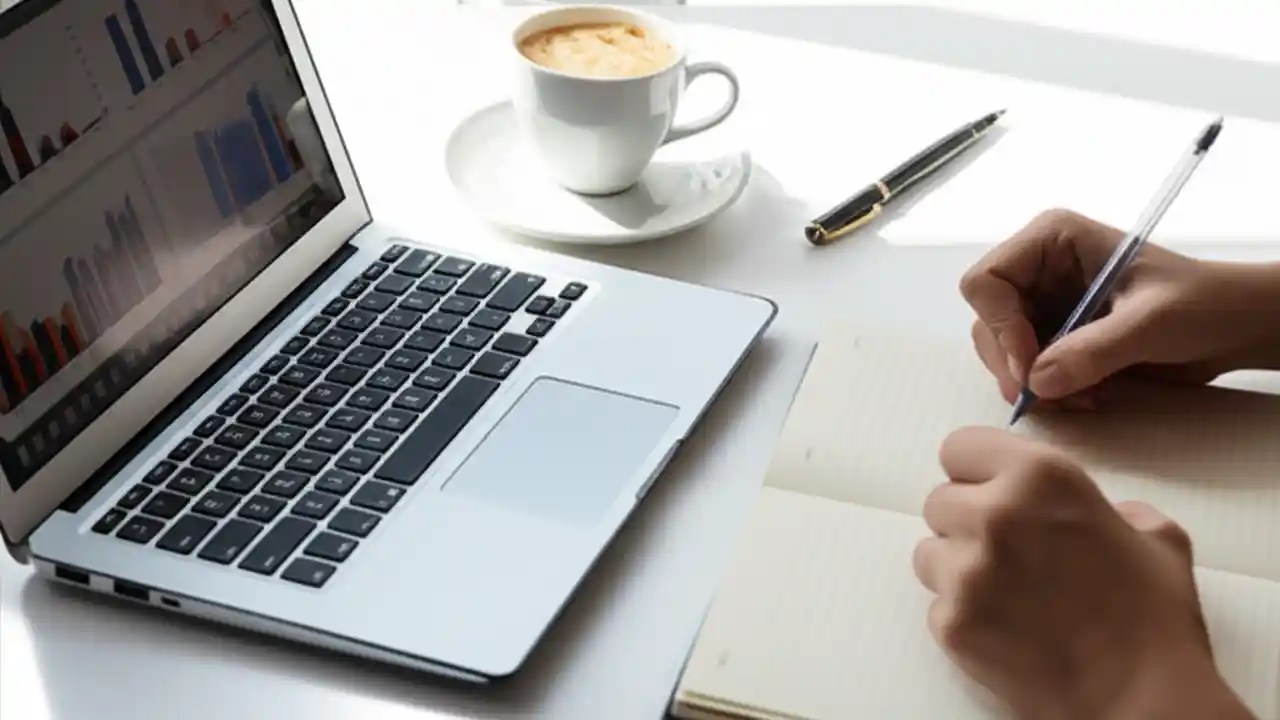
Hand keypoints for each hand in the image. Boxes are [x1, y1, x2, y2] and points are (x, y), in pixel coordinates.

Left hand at [913, 427, 1252, 719]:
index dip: (975, 473)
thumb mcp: (1156, 538)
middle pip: (939, 501)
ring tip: (1008, 594)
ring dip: (958, 568)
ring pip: (929, 552)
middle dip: (965, 523)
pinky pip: (937, 604)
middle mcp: (995, 514)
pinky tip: (1006, 629)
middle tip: (1007, 553)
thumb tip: (1106, 512)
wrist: (1141, 700)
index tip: (989, 491)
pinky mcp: (951, 622)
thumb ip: (1117, 508)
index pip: (960, 448)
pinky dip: (963, 616)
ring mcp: (967, 571)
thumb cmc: (1153, 620)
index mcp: (1042, 477)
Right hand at [959, 209, 1279, 406]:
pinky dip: (1048, 391)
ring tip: (1080, 398)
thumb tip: (1037, 384)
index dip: (1000, 327)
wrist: (1235, 327)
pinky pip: (1027, 369)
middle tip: (1048, 397)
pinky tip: (1086, 397)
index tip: (1030, 368)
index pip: (986, 281)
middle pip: (988, 321)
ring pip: (1002, 351)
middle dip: (1014, 363)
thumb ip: (1093, 350)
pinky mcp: (1056, 336)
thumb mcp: (1151, 323)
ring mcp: (1045, 303)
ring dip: (1033, 383)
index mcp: (1053, 240)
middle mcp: (1039, 268)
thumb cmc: (1203, 304)